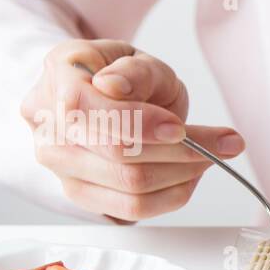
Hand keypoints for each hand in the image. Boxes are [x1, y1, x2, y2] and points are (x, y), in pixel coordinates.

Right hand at [22, 39, 244, 220]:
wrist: (107, 98)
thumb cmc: (124, 76)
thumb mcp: (139, 59)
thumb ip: (135, 71)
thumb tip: (115, 87)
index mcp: (57, 74)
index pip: (88, 108)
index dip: (140, 123)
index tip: (180, 127)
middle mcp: (47, 123)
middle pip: (116, 154)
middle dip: (180, 152)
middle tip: (222, 144)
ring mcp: (59, 163)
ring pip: (129, 186)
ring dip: (183, 175)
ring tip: (209, 157)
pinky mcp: (81, 193)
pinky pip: (132, 210)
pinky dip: (172, 195)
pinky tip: (189, 175)